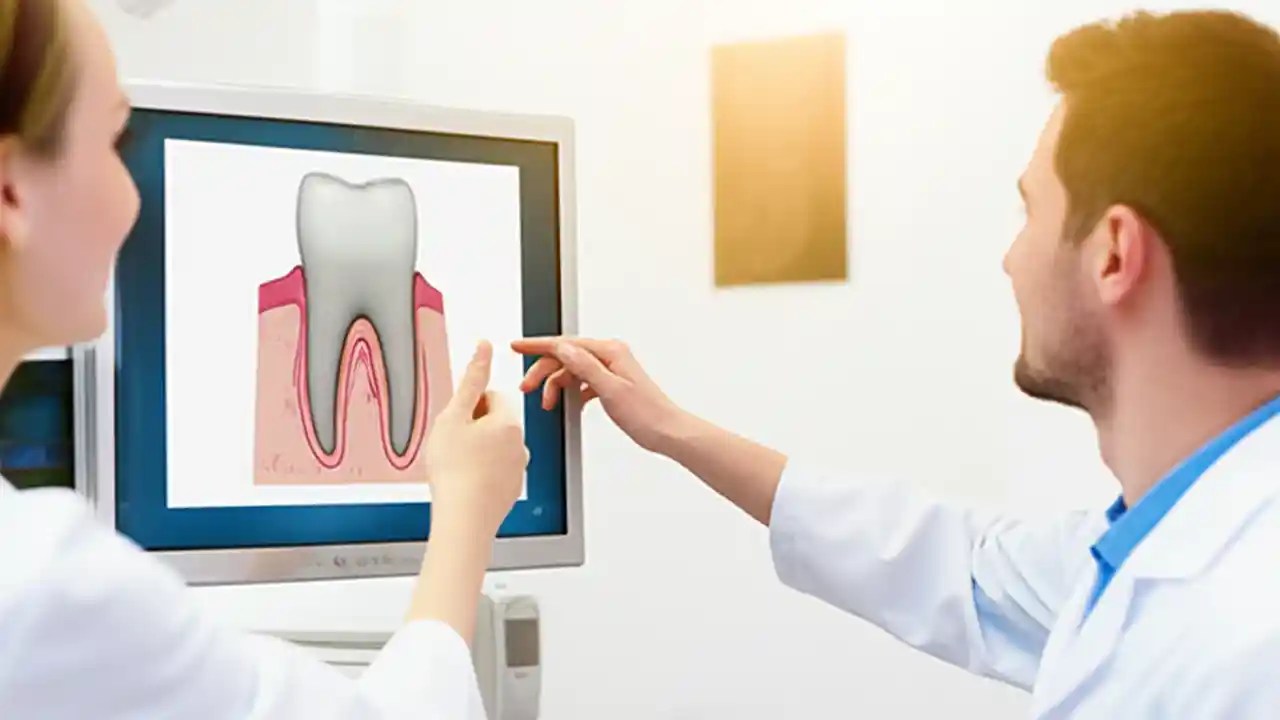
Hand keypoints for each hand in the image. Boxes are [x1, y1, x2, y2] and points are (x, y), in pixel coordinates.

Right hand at [424, 340, 527, 536]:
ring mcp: (517, 468)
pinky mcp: (511, 489)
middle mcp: (520, 443)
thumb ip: (471, 379)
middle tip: (452, 445)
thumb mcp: (453, 416)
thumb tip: (484, 348)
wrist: (463, 520)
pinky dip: (480, 472)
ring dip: (476, 451)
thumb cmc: (455, 472)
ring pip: (494, 447)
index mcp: (508, 421)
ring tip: (457, 467)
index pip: (490, 397)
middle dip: (472, 428)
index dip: (467, 407)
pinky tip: (465, 482)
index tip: (455, 424)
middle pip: (493, 421)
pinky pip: (495, 470)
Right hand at [511, 336, 686, 452]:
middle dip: (543, 371)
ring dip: (555, 385)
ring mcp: (611, 370)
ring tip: (547, 403)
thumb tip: (564, 348)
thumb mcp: (610, 390)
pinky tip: (566, 403)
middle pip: (566, 356)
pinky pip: (583, 382)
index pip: (565, 344)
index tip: (517, 346)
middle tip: (526, 387)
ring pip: (572, 371)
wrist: (667, 432)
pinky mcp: (611, 384)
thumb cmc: (647, 414)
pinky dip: (571, 392)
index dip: (538, 346)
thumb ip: (585, 367)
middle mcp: (610, 356)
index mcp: (610, 352)